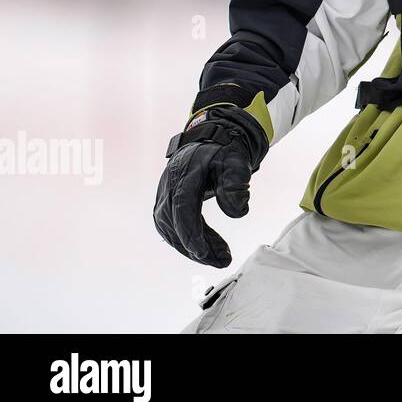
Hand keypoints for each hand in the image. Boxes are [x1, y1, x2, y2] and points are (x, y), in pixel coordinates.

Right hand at [153, 105, 267, 266]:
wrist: (210, 139)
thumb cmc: (224, 151)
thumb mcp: (236, 161)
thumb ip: (236, 185)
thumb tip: (236, 213)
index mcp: (185, 174)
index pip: (183, 207)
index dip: (191, 232)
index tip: (203, 253)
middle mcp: (168, 186)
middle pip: (176, 223)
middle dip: (196, 247)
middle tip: (221, 261)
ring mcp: (164, 195)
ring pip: (172, 230)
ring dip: (194, 248)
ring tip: (220, 258)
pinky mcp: (167, 203)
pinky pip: (173, 228)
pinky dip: (189, 241)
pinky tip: (208, 250)